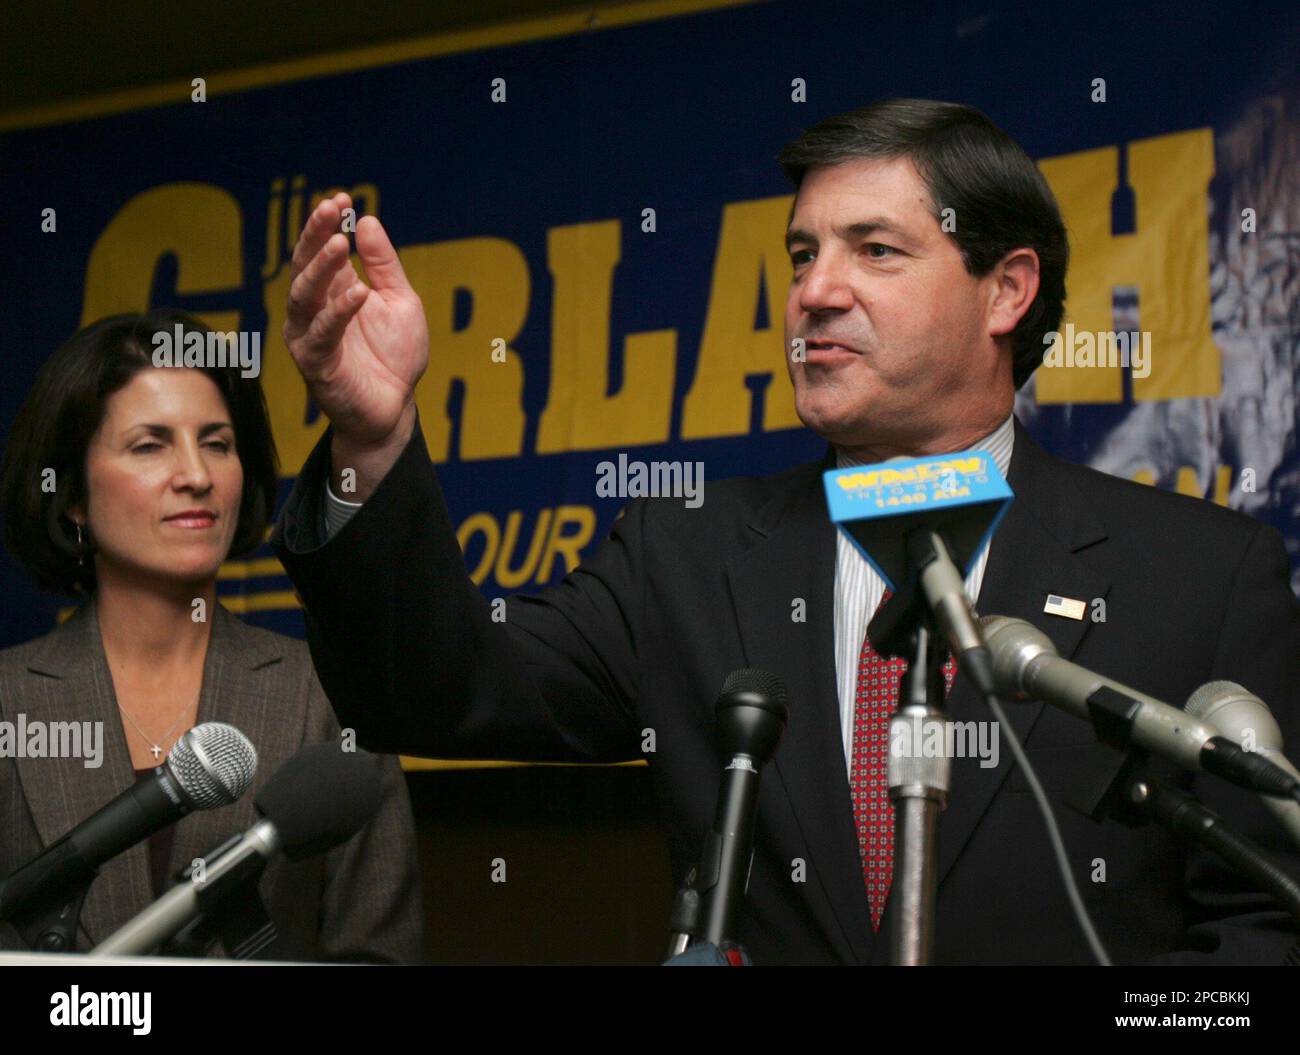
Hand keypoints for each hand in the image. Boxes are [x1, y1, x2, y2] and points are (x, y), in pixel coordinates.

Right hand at [284, 193, 428, 448]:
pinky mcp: (315, 364)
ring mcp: (309, 337)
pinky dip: (338, 312)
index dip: (326, 224)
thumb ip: (385, 265)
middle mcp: (313, 310)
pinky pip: (322, 334)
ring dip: (322, 268)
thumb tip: (367, 220)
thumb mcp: (400, 302)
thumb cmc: (394, 356)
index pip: (321, 250)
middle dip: (316, 236)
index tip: (341, 198)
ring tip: (341, 244)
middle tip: (331, 211)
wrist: (395, 407)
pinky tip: (357, 292)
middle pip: (305, 266)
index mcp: (332, 291)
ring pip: (304, 296)